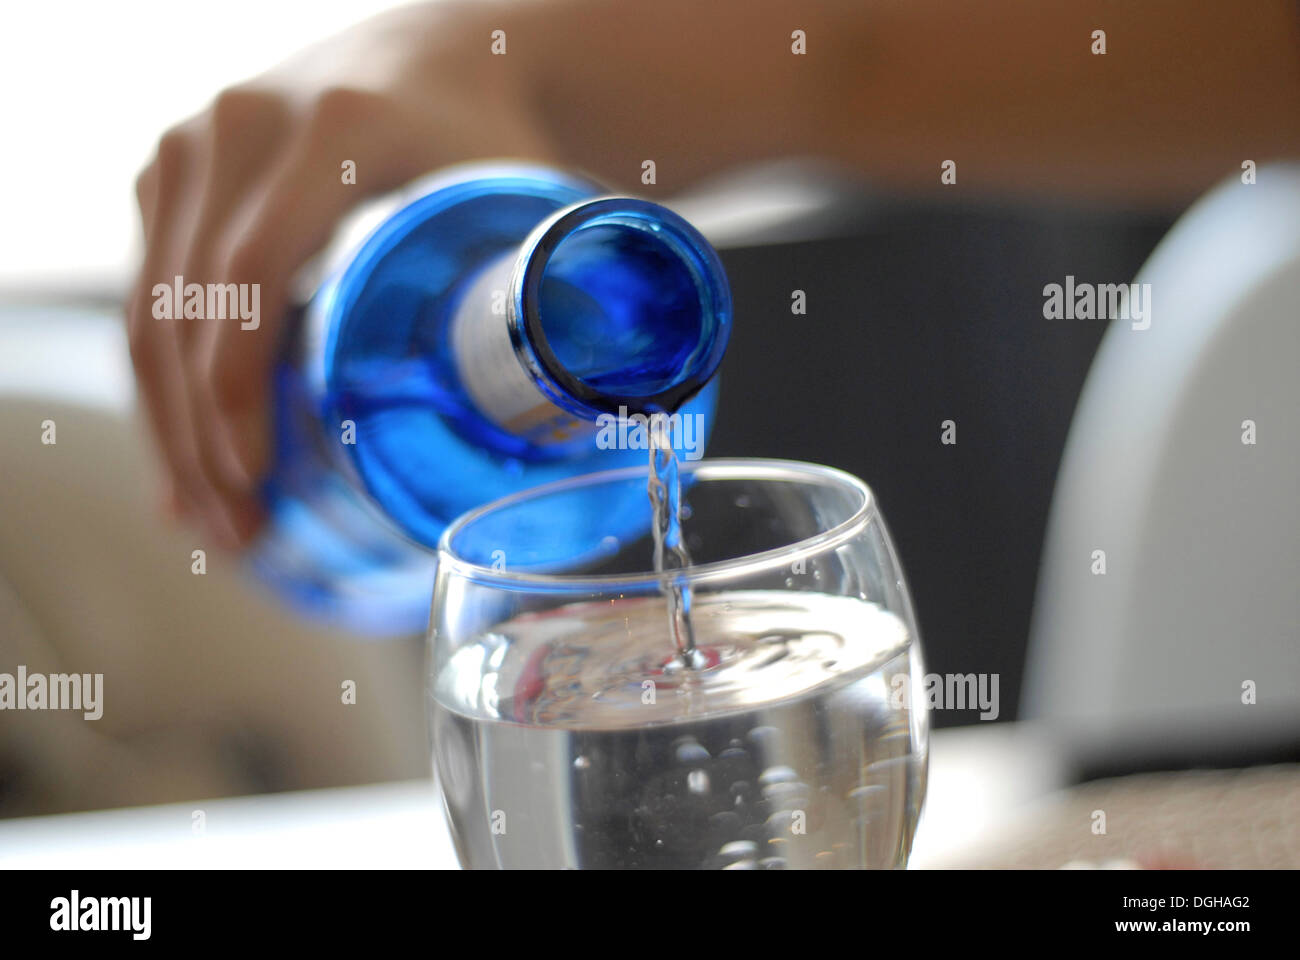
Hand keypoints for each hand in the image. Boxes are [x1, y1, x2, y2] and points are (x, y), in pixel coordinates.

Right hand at [126, 1, 554, 547]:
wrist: (436, 62)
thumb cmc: (487, 140)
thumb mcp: (521, 203)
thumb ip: (545, 297)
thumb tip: (575, 428)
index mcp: (334, 128)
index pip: (254, 276)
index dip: (241, 392)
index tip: (258, 480)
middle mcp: (241, 126)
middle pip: (185, 309)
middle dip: (201, 440)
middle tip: (240, 532)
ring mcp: (193, 146)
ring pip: (149, 311)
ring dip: (169, 430)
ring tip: (212, 521)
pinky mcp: (172, 175)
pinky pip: (147, 294)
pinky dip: (162, 387)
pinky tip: (184, 462)